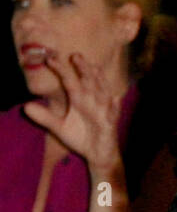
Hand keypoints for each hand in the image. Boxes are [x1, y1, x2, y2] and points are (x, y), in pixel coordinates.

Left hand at [23, 52, 124, 176]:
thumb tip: (25, 107)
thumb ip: (44, 117)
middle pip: (88, 80)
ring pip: (102, 92)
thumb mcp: (59, 127)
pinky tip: (115, 98)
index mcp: (78, 98)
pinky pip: (113, 113)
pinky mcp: (110, 124)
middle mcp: (91, 100)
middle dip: (84, 69)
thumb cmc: (80, 137)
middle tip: (75, 56)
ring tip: (96, 69)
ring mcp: (102, 110)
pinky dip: (115, 106)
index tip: (50, 60)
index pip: (69, 81)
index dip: (61, 70)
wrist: (96, 155)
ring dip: (100, 81)